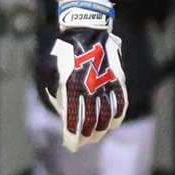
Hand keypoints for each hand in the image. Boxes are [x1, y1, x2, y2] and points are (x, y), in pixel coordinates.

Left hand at [37, 0, 126, 151]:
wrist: (87, 29)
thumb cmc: (65, 50)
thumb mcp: (53, 70)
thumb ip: (57, 92)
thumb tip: (63, 111)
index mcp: (71, 86)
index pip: (74, 119)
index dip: (72, 136)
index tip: (71, 145)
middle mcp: (90, 88)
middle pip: (91, 122)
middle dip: (86, 136)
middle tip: (82, 142)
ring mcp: (106, 84)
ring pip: (107, 116)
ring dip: (101, 130)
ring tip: (95, 137)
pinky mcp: (117, 79)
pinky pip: (120, 103)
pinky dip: (117, 116)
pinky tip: (113, 124)